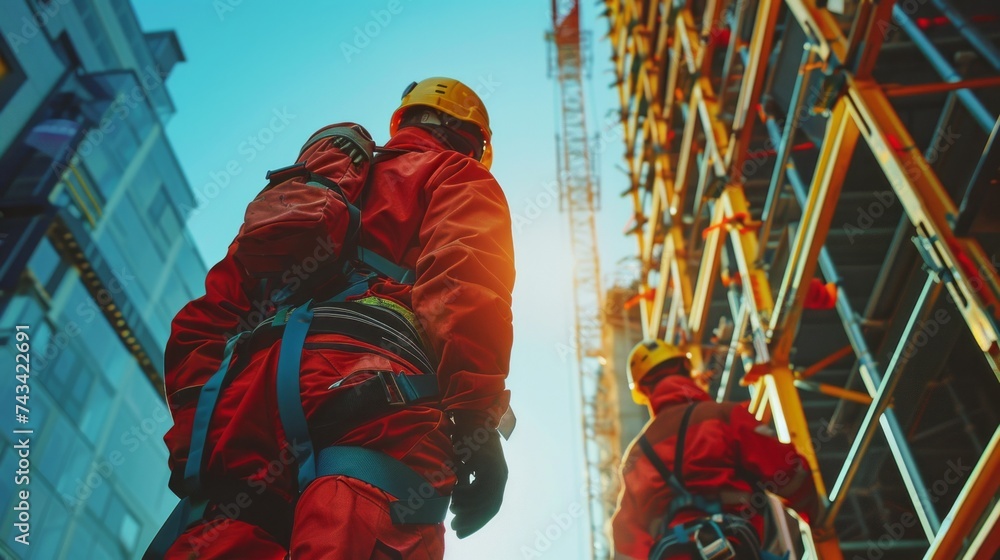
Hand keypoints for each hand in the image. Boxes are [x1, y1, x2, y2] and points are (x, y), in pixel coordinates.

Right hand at [449, 411, 507, 537]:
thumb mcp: (466, 466)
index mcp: (497, 477)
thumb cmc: (466, 440)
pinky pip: (479, 487)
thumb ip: (466, 482)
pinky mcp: (489, 464)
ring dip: (467, 508)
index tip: (461, 531)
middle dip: (472, 521)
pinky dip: (466, 494)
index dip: (476, 522)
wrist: (470, 416)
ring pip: (485, 500)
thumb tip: (458, 502)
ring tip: (452, 508)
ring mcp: (497, 469)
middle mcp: (501, 475)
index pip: (490, 507)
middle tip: (455, 528)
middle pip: (490, 507)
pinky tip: (454, 493)